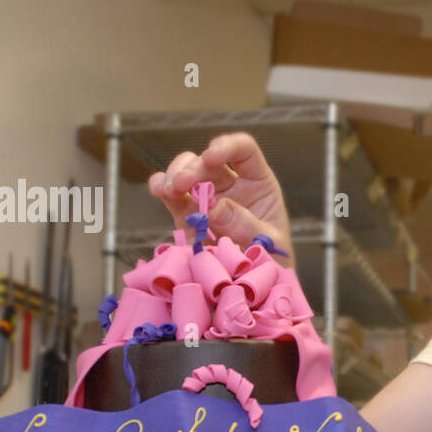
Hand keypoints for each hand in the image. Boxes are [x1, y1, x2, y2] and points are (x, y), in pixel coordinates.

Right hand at [147, 132, 294, 267]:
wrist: (255, 285)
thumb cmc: (272, 259)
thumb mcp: (269, 243)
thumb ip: (246, 225)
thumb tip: (216, 207)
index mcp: (258, 183)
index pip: (243, 151)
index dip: (227, 146)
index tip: (211, 155)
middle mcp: (231, 185)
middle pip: (208, 160)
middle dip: (193, 167)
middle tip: (182, 183)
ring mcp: (206, 197)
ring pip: (186, 170)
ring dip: (174, 174)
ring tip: (169, 190)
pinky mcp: (187, 214)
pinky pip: (171, 193)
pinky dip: (160, 186)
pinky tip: (159, 190)